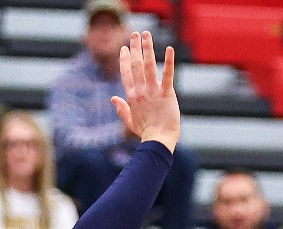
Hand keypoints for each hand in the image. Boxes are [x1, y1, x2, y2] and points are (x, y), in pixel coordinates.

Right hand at [109, 29, 179, 150]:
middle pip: (136, 65)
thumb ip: (121, 109)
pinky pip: (167, 75)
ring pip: (148, 65)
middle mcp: (141, 91)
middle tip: (135, 33)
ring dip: (147, 48)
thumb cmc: (146, 132)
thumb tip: (112, 99)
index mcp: (132, 96)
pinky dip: (169, 61)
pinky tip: (170, 49)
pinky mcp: (167, 94)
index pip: (126, 73)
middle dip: (135, 47)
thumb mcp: (130, 121)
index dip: (125, 59)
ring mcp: (153, 91)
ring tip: (146, 34)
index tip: (124, 48)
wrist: (158, 140)